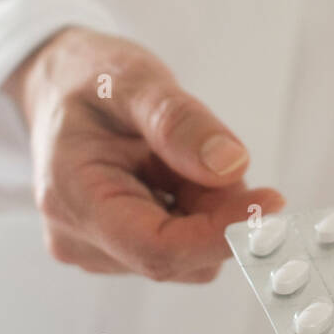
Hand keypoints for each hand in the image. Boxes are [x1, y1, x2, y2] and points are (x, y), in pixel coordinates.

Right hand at [5, 26, 282, 281]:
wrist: (62, 86)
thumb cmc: (88, 79)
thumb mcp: (133, 81)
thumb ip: (178, 122)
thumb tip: (231, 166)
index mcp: (73, 199)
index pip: (157, 249)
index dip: (220, 233)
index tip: (271, 202)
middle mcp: (79, 237)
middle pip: (179, 254)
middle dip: (216, 208)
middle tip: (215, 151)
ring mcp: (97, 248)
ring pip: (188, 254)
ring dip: (207, 208)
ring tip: (181, 155)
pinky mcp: (118, 249)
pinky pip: (182, 246)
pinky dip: (197, 210)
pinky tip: (175, 173)